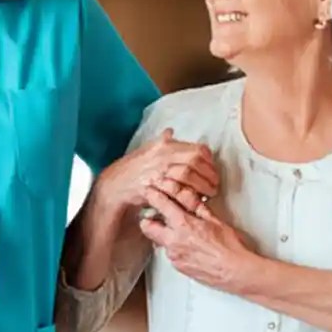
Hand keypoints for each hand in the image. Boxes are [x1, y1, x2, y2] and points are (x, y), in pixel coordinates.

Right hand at [93, 129, 218, 219]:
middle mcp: (162, 155)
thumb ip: (162, 142)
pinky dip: (188, 195)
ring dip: (202, 186)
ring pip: (187, 174)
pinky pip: (176, 190)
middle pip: (194, 160)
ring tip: (209, 194)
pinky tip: (195, 200)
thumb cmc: (134, 168)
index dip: (209, 160)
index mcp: (165, 146)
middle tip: (215, 184)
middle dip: (209, 174)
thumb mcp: (148, 150)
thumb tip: (170, 131)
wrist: (116, 184)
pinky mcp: (154, 185)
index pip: (196, 148)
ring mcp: (157, 169)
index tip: (213, 169)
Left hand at [138, 187, 257, 293]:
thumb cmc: (230, 247)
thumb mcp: (215, 220)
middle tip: (156, 215)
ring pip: (159, 242)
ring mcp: (174, 256)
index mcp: (183, 224)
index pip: (160, 204)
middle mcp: (174, 241)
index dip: (152, 195)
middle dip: (149, 220)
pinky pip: (170, 254)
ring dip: (164, 235)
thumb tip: (188, 196)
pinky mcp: (178, 268)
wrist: (236, 272)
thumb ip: (197, 207)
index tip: (150, 191)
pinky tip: (189, 248)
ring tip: (181, 234)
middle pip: (147, 227)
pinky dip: (175, 248)